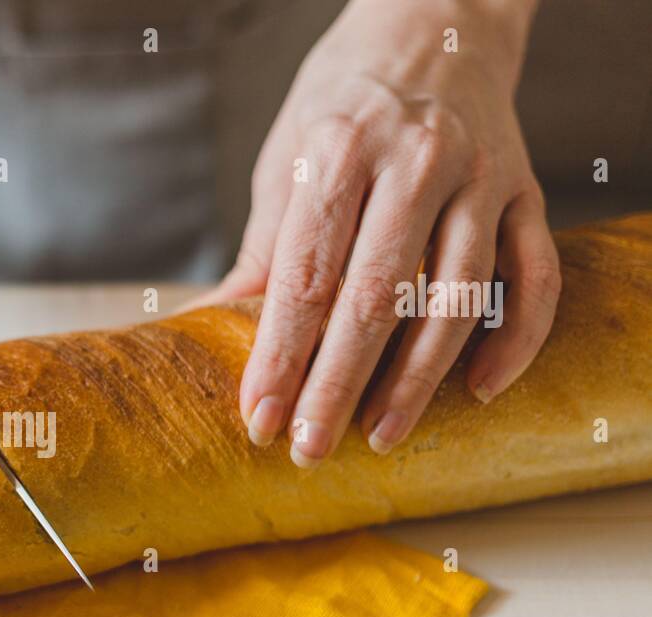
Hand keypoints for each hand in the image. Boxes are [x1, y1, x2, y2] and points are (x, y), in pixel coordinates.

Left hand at [192, 0, 559, 466]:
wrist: (436, 23)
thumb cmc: (344, 103)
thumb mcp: (287, 160)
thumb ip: (264, 249)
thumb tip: (210, 327)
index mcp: (340, 153)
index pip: (305, 280)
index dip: (280, 359)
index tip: (258, 419)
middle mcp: (416, 163)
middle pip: (374, 300)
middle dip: (337, 385)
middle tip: (309, 448)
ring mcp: (480, 177)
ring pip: (455, 300)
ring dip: (417, 381)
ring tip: (379, 435)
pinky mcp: (527, 191)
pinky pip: (533, 277)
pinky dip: (513, 340)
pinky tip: (480, 390)